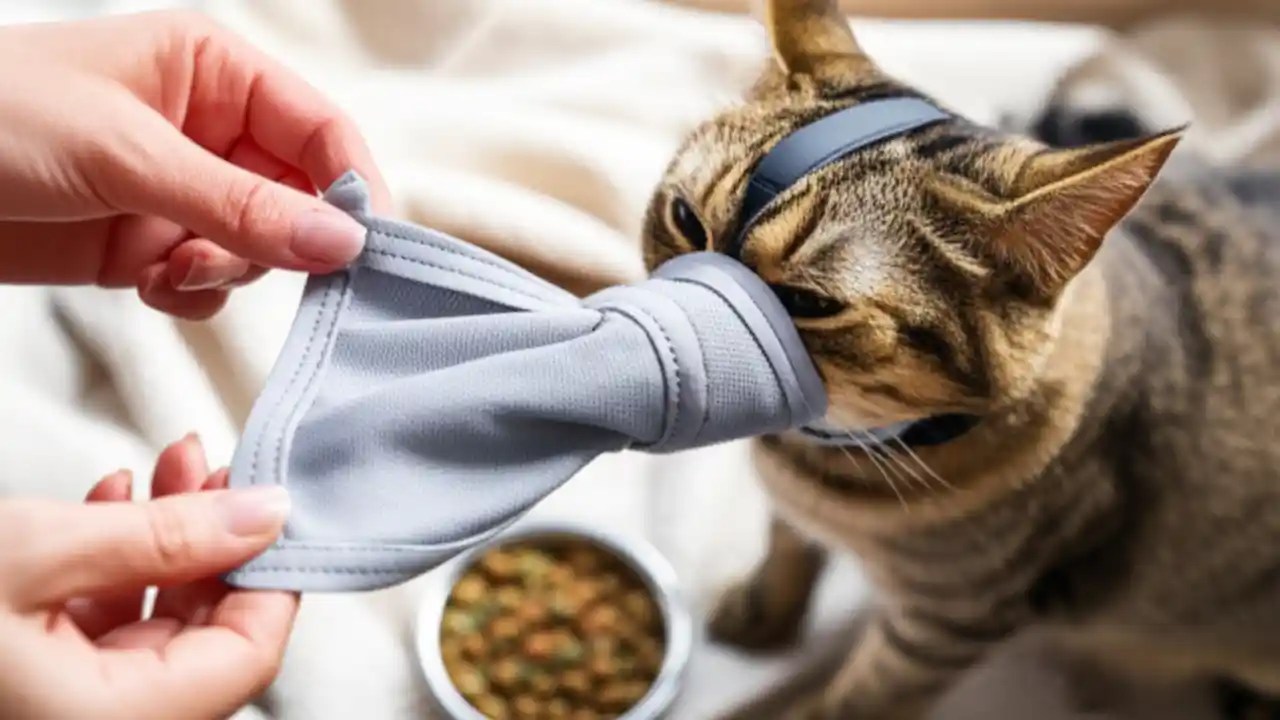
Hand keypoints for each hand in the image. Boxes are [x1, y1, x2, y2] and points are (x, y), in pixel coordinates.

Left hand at [0, 11, 389, 317]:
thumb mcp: (125, 154)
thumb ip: (240, 205)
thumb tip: (342, 242)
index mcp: (213, 72)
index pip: (320, 129)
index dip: (351, 187)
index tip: (365, 248)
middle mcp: (208, 129)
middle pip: (299, 195)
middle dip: (286, 239)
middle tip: (265, 267)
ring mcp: (181, 189)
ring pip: (260, 246)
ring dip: (231, 270)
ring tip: (175, 266)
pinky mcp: (151, 241)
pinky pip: (214, 279)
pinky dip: (196, 293)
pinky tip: (152, 283)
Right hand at [0, 435, 297, 719]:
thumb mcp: (39, 553)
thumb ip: (162, 535)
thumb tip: (264, 514)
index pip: (249, 655)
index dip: (270, 571)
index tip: (271, 501)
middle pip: (206, 639)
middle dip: (217, 540)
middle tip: (215, 469)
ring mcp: (68, 712)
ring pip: (156, 627)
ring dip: (168, 541)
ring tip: (172, 465)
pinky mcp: (35, 687)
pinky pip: (103, 633)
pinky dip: (116, 567)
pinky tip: (115, 504)